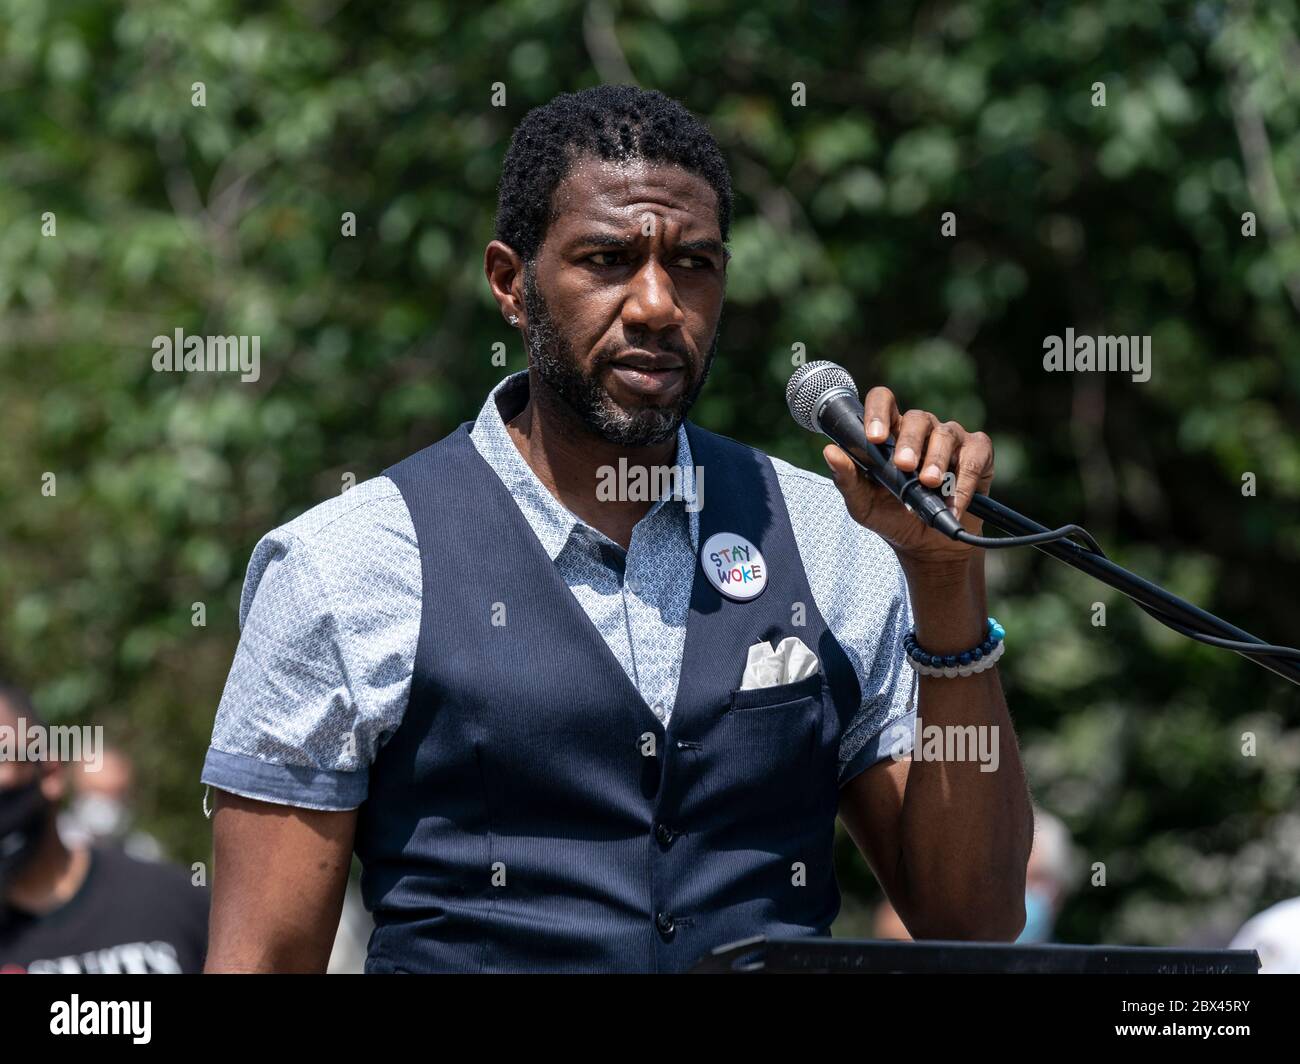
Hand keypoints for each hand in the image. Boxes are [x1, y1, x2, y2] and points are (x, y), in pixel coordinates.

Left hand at [822, 386, 994, 571]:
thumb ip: (846, 479)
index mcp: (890, 433)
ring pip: (945, 435)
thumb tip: (829, 452)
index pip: (883, 401)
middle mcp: (921, 429)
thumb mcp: (863, 505)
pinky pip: (974, 455)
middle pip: (917, 418)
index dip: (878, 412)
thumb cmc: (892, 517)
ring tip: (930, 485)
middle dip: (910, 442)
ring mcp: (951, 438)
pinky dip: (964, 480)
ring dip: (936, 461)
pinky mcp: (977, 453)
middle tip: (904, 467)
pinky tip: (953, 503)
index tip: (875, 437)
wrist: (928, 546)